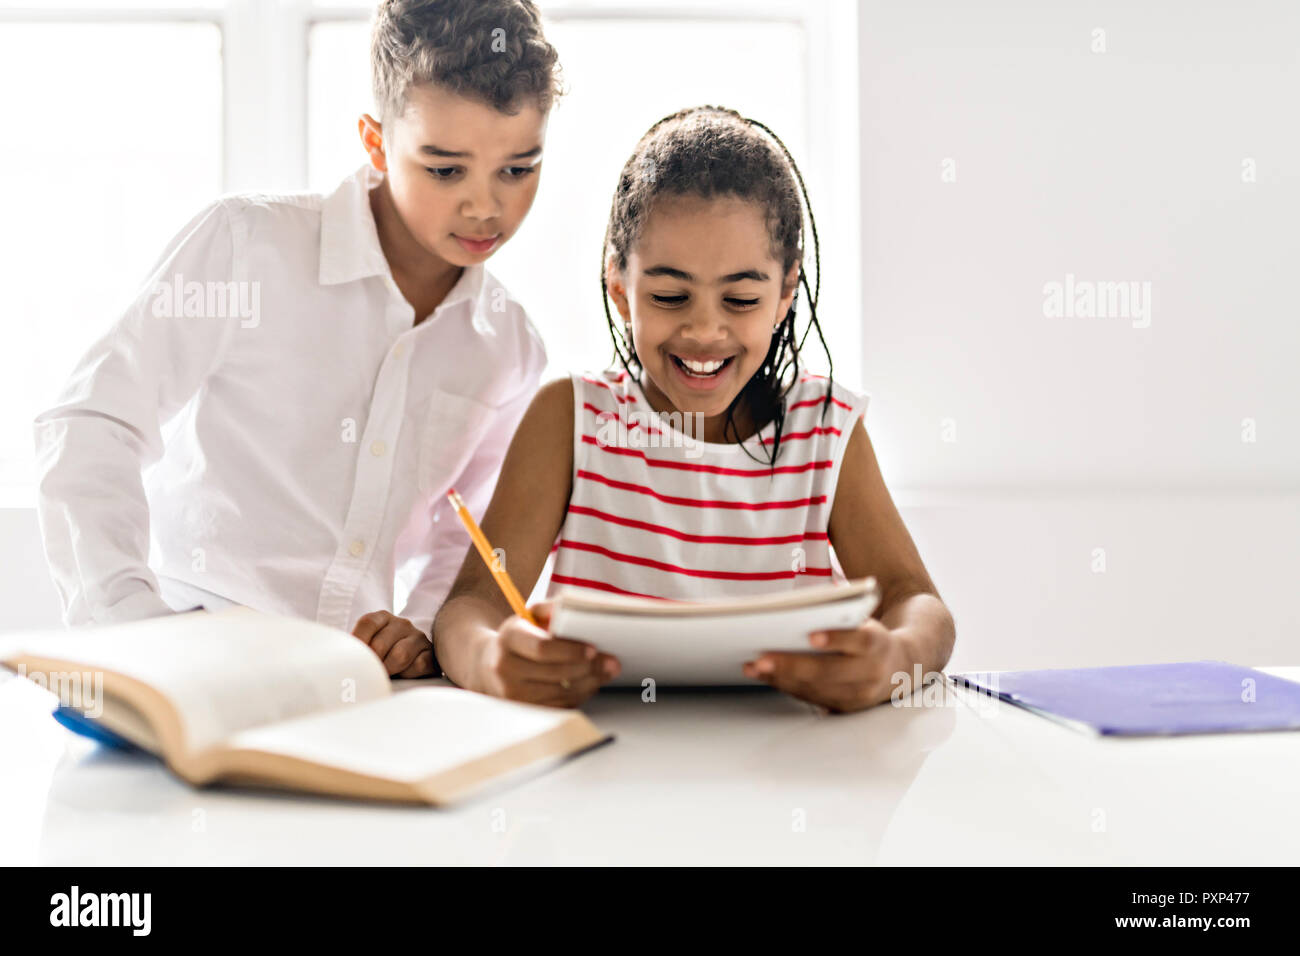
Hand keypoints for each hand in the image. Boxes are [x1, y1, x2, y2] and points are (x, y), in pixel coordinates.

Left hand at [352, 610, 435, 677]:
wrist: (409, 662)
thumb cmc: (381, 656)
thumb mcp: (366, 646)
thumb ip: (355, 649)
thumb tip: (340, 663)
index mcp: (382, 618)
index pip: (367, 623)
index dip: (358, 642)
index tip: (353, 660)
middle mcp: (402, 624)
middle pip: (380, 644)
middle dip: (372, 664)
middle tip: (368, 674)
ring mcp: (418, 638)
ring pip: (400, 655)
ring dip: (389, 670)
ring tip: (385, 676)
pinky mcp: (431, 654)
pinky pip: (419, 665)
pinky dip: (408, 674)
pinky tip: (404, 675)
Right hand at [473, 601, 620, 707]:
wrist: (491, 665)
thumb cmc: (521, 637)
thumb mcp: (530, 616)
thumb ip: (551, 609)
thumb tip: (572, 607)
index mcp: (509, 639)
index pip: (543, 648)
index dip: (570, 650)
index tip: (593, 648)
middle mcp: (506, 669)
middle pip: (557, 673)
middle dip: (589, 668)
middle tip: (612, 662)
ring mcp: (513, 694)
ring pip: (561, 692)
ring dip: (590, 682)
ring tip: (606, 671)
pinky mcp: (524, 710)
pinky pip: (559, 705)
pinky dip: (580, 695)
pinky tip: (591, 683)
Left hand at [743, 618, 907, 712]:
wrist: (900, 667)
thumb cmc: (870, 636)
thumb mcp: (864, 620)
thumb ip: (840, 617)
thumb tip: (798, 611)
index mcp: (878, 643)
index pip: (859, 641)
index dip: (836, 639)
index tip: (811, 636)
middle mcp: (871, 673)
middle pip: (828, 671)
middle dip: (792, 665)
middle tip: (761, 658)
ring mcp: (858, 695)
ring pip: (816, 689)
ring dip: (782, 678)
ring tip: (754, 667)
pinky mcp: (846, 708)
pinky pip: (812, 699)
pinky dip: (787, 686)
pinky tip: (766, 676)